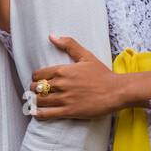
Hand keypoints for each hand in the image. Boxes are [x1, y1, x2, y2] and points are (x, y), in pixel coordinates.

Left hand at [31, 35, 150, 119]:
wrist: (116, 91)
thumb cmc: (102, 74)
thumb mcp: (86, 56)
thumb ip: (68, 45)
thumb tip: (52, 36)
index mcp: (62, 70)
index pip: (38, 74)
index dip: (35, 78)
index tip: (38, 81)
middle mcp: (61, 84)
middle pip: (36, 88)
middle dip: (33, 89)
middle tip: (37, 91)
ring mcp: (64, 99)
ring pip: (39, 101)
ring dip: (35, 101)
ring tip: (36, 101)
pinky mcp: (69, 111)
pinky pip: (47, 113)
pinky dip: (38, 113)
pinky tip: (34, 112)